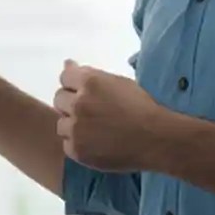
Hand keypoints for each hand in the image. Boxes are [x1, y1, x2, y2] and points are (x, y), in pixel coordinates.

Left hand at [54, 61, 168, 171]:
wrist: (156, 140)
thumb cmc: (142, 108)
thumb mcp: (119, 83)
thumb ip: (90, 75)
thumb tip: (67, 63)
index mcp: (89, 82)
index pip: (65, 77)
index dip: (73, 85)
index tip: (82, 92)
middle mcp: (78, 103)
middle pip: (59, 99)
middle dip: (71, 103)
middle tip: (91, 112)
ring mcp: (75, 128)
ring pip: (61, 124)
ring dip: (73, 125)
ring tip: (95, 130)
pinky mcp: (76, 150)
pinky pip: (68, 144)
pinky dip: (78, 144)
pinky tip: (96, 144)